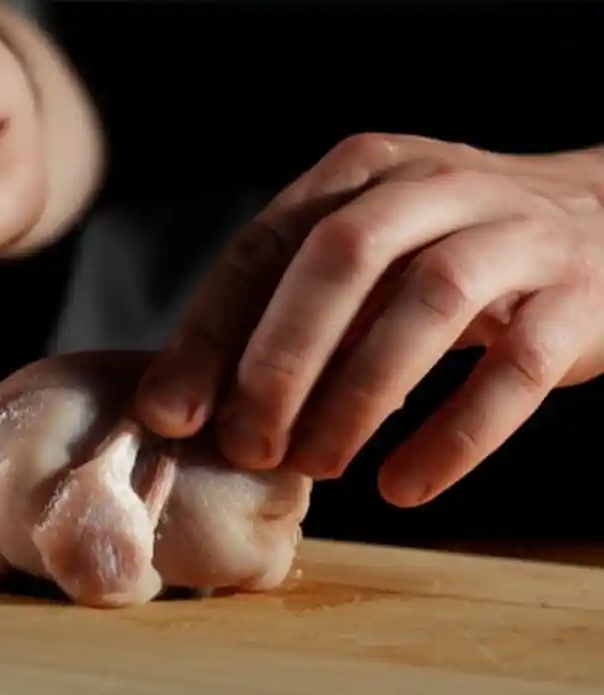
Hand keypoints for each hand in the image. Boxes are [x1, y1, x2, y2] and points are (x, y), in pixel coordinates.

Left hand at [135, 133, 603, 506]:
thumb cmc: (446, 250)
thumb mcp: (365, 252)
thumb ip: (285, 306)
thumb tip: (179, 400)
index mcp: (361, 169)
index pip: (266, 245)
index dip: (209, 332)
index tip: (169, 412)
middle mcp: (435, 184)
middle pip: (340, 261)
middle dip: (278, 362)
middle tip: (245, 447)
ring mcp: (514, 236)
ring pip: (423, 307)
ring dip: (356, 398)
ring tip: (316, 468)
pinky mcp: (578, 299)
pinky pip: (514, 372)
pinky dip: (454, 435)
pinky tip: (403, 487)